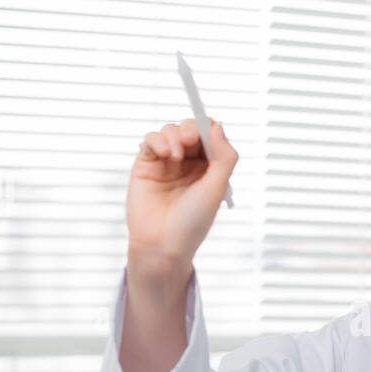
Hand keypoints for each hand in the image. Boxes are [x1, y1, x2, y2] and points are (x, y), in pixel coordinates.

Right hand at [126, 117, 238, 274]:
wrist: (162, 244)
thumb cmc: (193, 221)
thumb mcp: (216, 188)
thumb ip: (224, 157)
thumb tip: (218, 127)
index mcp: (209, 168)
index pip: (211, 136)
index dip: (209, 128)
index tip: (208, 132)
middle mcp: (188, 163)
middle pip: (190, 129)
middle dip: (191, 128)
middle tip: (190, 139)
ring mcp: (166, 163)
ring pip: (170, 131)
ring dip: (174, 135)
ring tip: (175, 155)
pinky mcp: (146, 165)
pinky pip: (151, 140)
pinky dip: (158, 140)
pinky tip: (166, 154)